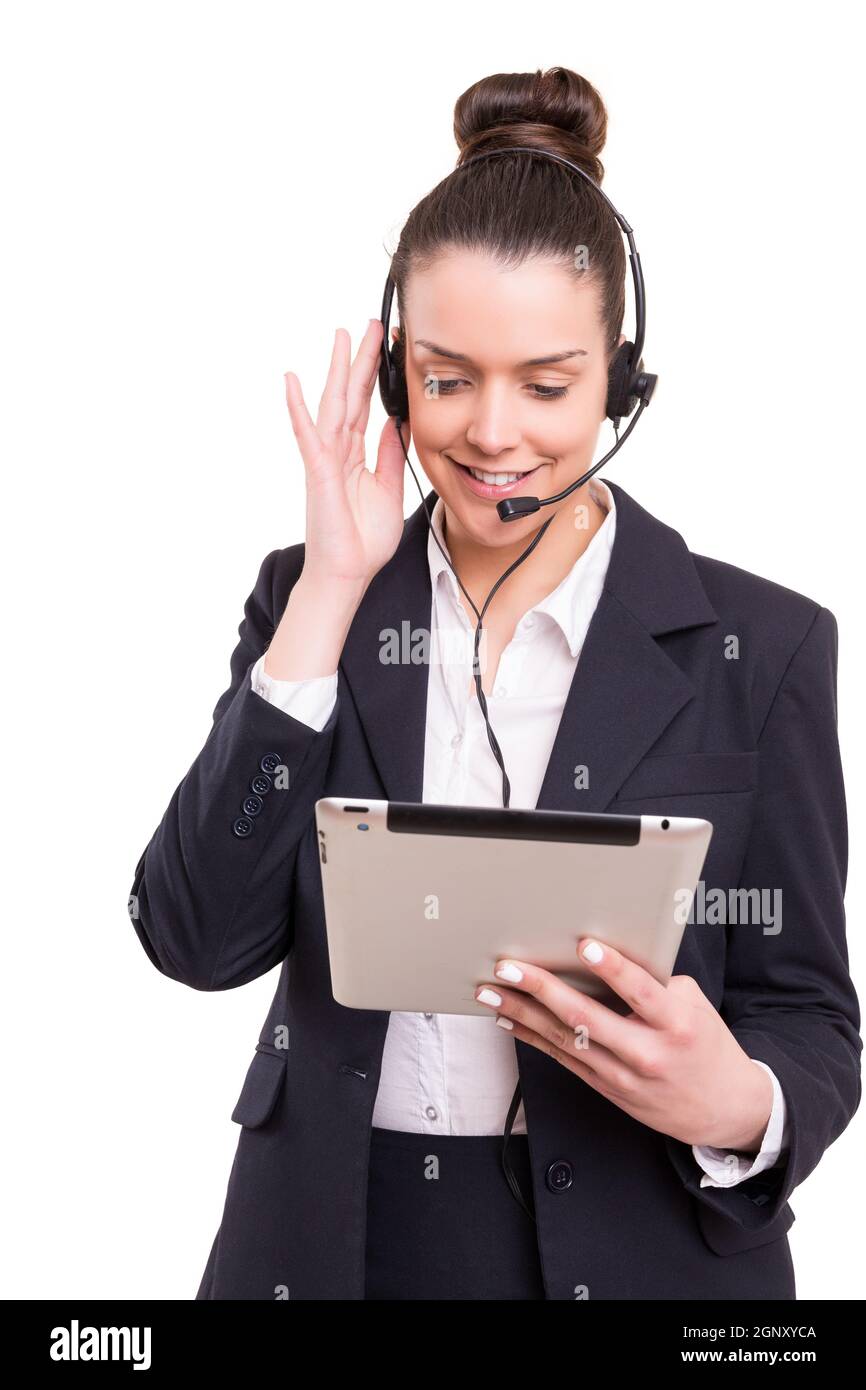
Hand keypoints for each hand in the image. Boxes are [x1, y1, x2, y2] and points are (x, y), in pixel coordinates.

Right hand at [284, 320, 406, 589]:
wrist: (348, 574)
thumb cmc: (363, 540)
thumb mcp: (389, 489)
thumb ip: (390, 455)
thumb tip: (396, 423)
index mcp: (356, 455)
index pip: (367, 406)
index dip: (376, 377)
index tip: (388, 348)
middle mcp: (338, 451)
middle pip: (350, 396)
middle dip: (361, 360)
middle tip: (372, 325)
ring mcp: (326, 460)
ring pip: (333, 406)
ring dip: (336, 370)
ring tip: (341, 336)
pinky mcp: (318, 473)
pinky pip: (308, 436)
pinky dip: (298, 409)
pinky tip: (291, 382)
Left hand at [475, 938, 773, 1152]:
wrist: (723, 1109)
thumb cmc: (705, 1045)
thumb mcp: (695, 1007)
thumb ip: (657, 984)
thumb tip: (609, 956)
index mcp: (676, 1024)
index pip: (640, 992)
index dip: (612, 968)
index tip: (584, 945)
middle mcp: (647, 1052)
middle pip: (586, 1018)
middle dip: (542, 990)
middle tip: (509, 967)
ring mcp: (622, 1075)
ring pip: (564, 1040)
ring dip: (522, 1013)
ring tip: (490, 991)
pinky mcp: (606, 1088)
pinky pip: (563, 1059)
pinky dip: (532, 1037)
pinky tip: (508, 1018)